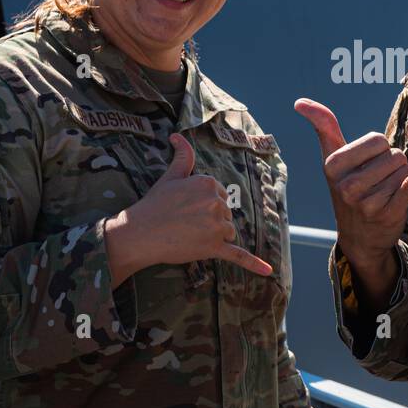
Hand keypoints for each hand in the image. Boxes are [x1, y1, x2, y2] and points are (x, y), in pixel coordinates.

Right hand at [104, 133, 272, 285]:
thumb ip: (183, 157)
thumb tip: (178, 136)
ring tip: (189, 236)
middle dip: (210, 220)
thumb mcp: (170, 176)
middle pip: (226, 214)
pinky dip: (254, 264)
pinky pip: (238, 255)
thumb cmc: (153, 204)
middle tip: (184, 223)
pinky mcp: (214, 247)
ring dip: (214, 236)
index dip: (203, 204)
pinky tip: (269, 271)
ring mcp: (217, 226)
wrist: (139, 233)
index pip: (219, 195)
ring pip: (228, 232)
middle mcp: (217, 203)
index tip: (185, 208)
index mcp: (209, 183)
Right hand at [294, 98, 407, 311]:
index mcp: (333, 166)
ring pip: (404, 168)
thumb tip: (300, 102)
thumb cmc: (348, 188)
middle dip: (392, 164)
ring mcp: (367, 201)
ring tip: (386, 192)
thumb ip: (323, 127)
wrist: (360, 237)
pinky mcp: (388, 212)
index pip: (377, 140)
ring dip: (402, 177)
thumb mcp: (333, 159)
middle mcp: (347, 185)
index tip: (367, 166)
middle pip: (393, 153)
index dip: (379, 150)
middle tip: (378, 183)